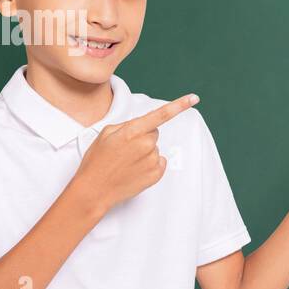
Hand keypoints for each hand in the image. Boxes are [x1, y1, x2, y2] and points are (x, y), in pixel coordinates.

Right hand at [71, 93, 199, 214]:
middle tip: (125, 149)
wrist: (94, 190)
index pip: (161, 115)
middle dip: (142, 137)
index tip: (194, 98)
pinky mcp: (156, 174)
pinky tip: (134, 170)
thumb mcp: (106, 134)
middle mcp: (146, 145)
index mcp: (132, 131)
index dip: (179, 105)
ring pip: (154, 148)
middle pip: (154, 133)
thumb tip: (144, 126)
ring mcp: (152, 160)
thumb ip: (128, 125)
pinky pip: (159, 162)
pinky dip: (149, 165)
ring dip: (144, 153)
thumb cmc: (97, 161)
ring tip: (126, 162)